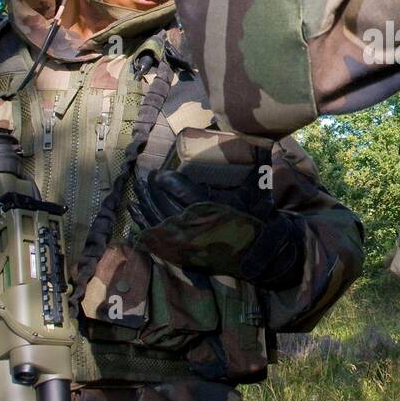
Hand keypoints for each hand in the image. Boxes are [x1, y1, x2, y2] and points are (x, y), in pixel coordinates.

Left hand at [131, 161, 300, 286]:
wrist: (257, 255)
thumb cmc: (254, 223)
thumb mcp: (255, 196)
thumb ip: (255, 171)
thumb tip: (264, 144)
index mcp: (209, 209)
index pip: (179, 190)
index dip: (165, 180)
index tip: (158, 173)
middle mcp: (193, 225)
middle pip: (162, 204)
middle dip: (150, 190)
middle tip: (145, 178)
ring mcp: (184, 242)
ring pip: (155, 220)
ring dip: (143, 205)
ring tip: (136, 193)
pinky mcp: (180, 254)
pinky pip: (155, 239)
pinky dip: (143, 226)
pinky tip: (135, 217)